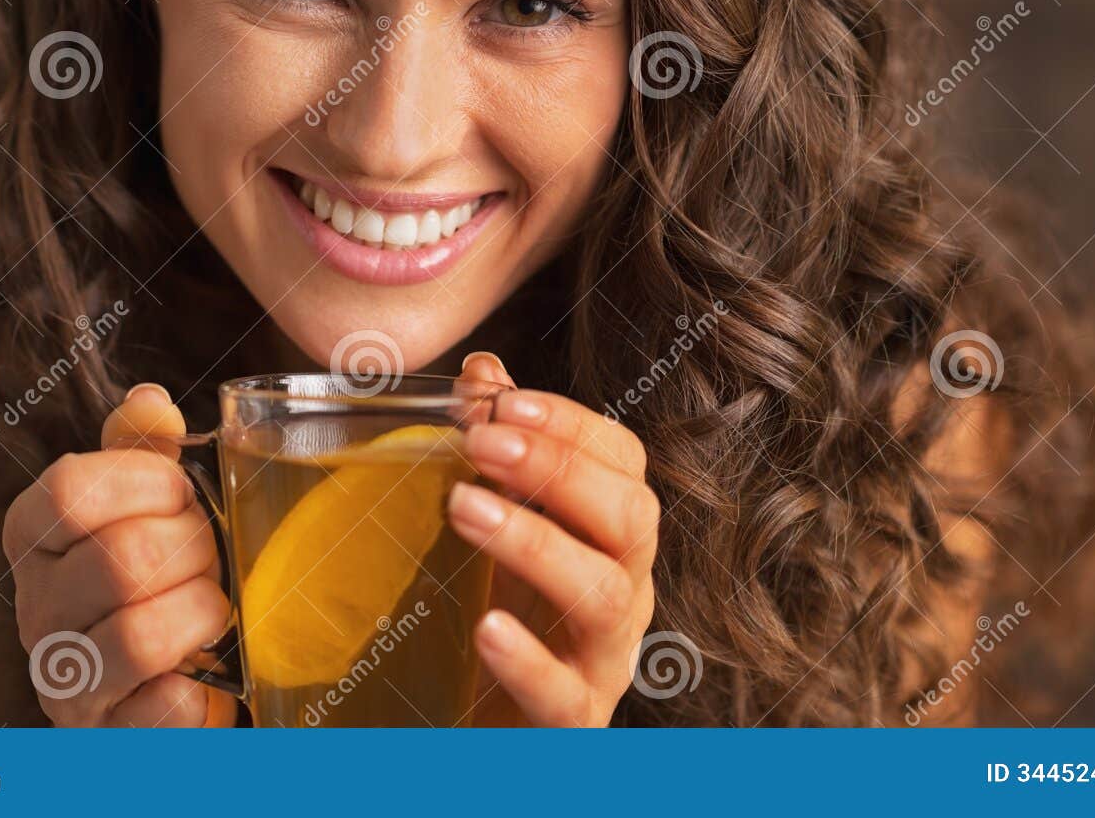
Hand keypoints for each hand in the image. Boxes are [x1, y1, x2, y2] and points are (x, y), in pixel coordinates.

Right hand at [2, 385, 236, 726]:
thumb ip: (144, 447)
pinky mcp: (104, 735)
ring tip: (212, 611)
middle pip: (120, 559)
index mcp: (35, 535)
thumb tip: (150, 405)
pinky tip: (201, 674)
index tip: (183, 494)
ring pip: (141, 635)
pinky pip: (164, 708)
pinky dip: (199, 689)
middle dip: (195, 550)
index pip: (69, 491)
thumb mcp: (150, 498)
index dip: (147, 484)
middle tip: (212, 558)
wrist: (173, 674)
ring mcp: (62, 678)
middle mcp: (34, 607)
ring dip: (202, 613)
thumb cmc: (161, 570)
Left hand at [452, 353, 658, 725]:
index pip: (623, 460)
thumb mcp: (500, 521)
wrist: (484, 723)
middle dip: (560, 470)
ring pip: (605, 596)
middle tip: (482, 442)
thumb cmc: (507, 608)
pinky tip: (486, 626)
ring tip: (463, 508)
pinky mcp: (571, 719)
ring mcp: (604, 657)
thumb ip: (499, 448)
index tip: (502, 399)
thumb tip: (483, 371)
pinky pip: (565, 694)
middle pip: (630, 518)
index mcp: (612, 533)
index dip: (571, 424)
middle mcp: (624, 588)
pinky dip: (528, 660)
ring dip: (537, 543)